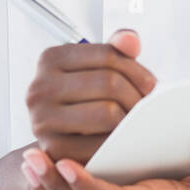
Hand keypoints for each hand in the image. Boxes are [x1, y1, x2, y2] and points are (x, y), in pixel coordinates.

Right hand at [24, 29, 156, 166]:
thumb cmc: (84, 97)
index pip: (108, 55)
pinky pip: (102, 144)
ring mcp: (43, 119)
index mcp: (50, 59)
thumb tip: (131, 41)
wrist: (61, 134)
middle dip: (137, 96)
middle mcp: (40, 87)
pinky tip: (122, 139)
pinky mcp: (53, 149)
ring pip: (108, 113)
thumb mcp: (97, 67)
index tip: (150, 86)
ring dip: (131, 120)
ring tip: (136, 121)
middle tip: (146, 107)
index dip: (138, 71)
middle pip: (110, 83)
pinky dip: (118, 143)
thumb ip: (117, 50)